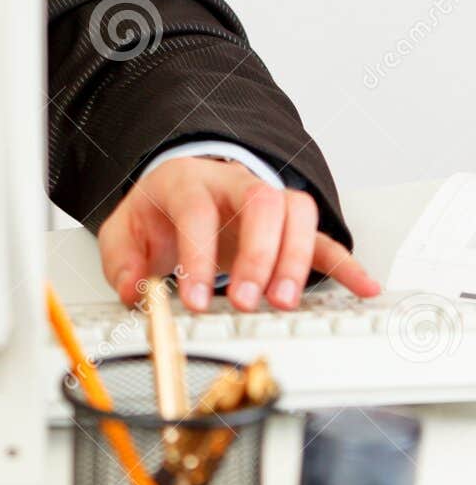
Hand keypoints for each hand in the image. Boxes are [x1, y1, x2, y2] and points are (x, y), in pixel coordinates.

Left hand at [98, 157, 381, 311]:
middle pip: (259, 202)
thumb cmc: (157, 212)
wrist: (178, 188)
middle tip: (247, 301)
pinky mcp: (288, 227)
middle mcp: (231, 184)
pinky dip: (345, 262)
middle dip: (258, 255)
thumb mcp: (124, 231)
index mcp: (187, 183)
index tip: (196, 300)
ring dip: (295, 258)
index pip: (197, 211)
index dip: (198, 256)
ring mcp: (266, 202)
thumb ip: (122, 263)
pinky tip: (362, 286)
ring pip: (295, 211)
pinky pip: (322, 238)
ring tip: (284, 301)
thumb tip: (135, 293)